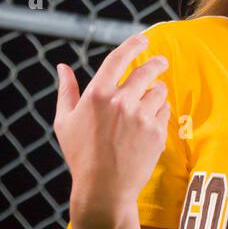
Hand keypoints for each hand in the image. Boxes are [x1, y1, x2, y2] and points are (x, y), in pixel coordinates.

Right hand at [53, 31, 170, 205]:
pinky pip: (165, 111)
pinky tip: (151, 121)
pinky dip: (160, 112)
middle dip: (157, 63)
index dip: (134, 44)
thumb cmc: (80, 155)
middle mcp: (121, 101)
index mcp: (97, 94)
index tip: (143, 39)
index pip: (119, 58)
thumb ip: (66, 91)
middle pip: (147, 71)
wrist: (104, 188)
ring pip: (159, 91)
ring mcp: (141, 116)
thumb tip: (62, 67)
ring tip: (151, 99)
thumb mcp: (64, 122)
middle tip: (161, 61)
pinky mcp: (157, 132)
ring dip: (157, 91)